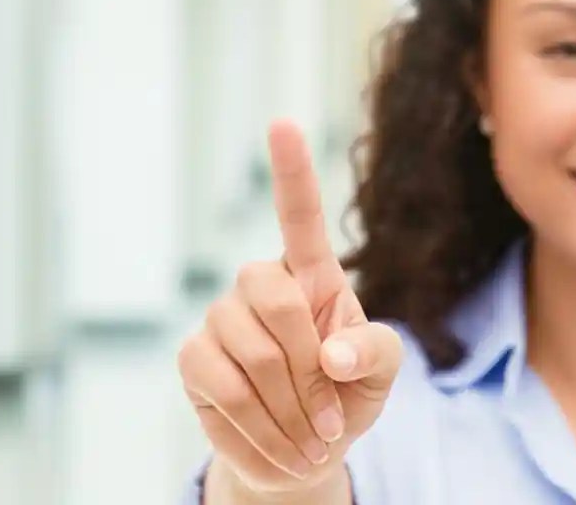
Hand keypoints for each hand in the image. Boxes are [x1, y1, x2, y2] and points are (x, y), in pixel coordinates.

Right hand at [177, 119, 403, 495]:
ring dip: (290, 411)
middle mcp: (261, 285)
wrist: (303, 451)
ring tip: (310, 442)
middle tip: (330, 420)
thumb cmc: (345, 396)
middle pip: (276, 298)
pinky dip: (258, 427)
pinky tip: (277, 446)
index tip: (282, 124)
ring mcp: (222, 318)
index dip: (290, 171)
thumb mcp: (381, 374)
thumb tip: (332, 355)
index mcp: (313, 275)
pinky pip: (221, 384)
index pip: (298, 214)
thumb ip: (374, 353)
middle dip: (309, 370)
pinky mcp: (194, 358)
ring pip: (251, 351)